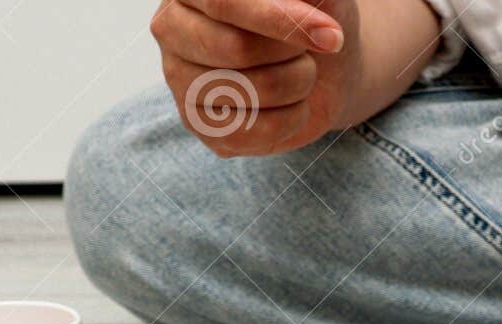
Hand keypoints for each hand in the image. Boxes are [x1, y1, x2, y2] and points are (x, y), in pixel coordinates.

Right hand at [151, 0, 359, 156]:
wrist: (325, 67)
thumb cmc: (314, 16)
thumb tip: (304, 4)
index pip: (224, 3)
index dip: (279, 20)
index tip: (328, 34)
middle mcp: (173, 30)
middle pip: (236, 49)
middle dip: (292, 54)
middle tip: (309, 50)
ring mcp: (180, 81)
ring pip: (246, 91)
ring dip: (297, 84)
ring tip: (302, 73)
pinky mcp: (198, 126)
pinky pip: (250, 133)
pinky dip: (291, 119)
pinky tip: (294, 104)